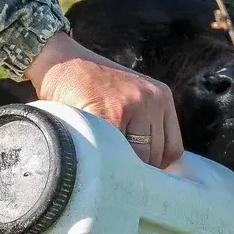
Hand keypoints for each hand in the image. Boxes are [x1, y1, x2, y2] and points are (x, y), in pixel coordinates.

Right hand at [24, 32, 182, 168]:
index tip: (139, 173)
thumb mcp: (130, 96)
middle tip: (116, 171)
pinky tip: (95, 158)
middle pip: (157, 156)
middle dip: (137, 168)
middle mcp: (152, 100)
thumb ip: (144, 124)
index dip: (156, 166)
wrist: (61, 61)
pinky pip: (116, 152)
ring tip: (105, 163)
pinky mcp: (109, 114)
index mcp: (162, 96)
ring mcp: (132, 106)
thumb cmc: (91, 85)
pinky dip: (106, 160)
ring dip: (122, 166)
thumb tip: (150, 169)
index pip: (173, 148)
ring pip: (139, 158)